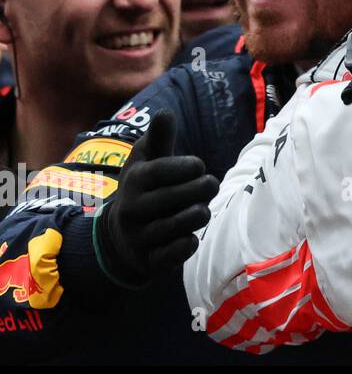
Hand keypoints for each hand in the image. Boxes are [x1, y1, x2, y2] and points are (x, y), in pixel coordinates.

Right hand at [96, 111, 219, 283]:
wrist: (119, 236)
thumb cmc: (143, 188)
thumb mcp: (146, 160)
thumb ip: (158, 137)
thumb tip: (166, 112)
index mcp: (135, 180)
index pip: (170, 169)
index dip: (192, 166)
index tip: (198, 166)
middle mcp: (133, 208)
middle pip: (184, 196)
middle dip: (205, 188)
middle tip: (209, 185)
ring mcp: (140, 237)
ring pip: (185, 223)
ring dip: (201, 214)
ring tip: (199, 208)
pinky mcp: (149, 261)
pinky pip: (179, 252)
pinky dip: (189, 242)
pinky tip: (189, 235)